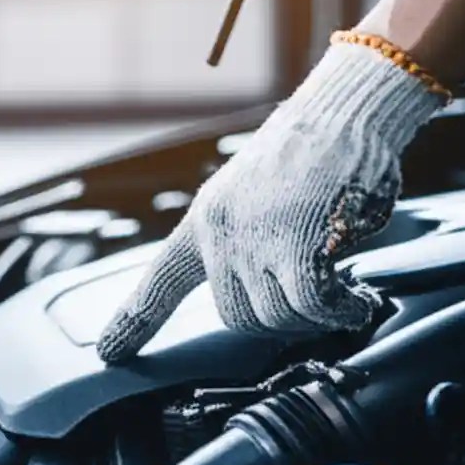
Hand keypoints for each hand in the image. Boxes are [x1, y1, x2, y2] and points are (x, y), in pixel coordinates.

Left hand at [96, 42, 442, 362]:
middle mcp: (221, 234)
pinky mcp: (299, 246)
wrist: (344, 113)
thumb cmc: (312, 153)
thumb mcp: (253, 195)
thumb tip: (260, 296)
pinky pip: (314, 306)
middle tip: (313, 299)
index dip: (133, 322)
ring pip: (277, 318)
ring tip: (340, 292)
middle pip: (237, 318)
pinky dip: (341, 311)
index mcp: (204, 220)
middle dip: (278, 320)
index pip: (159, 282)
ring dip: (314, 316)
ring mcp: (256, 241)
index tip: (109, 352)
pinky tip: (355, 300)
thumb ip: (242, 243)